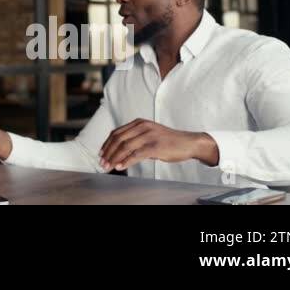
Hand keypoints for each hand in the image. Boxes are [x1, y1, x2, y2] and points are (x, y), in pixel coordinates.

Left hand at [99, 119, 218, 171]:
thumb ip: (135, 139)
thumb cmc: (168, 141)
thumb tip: (118, 152)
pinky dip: (126, 161)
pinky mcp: (155, 146)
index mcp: (139, 123)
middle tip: (102, 163)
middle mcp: (143, 126)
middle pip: (118, 139)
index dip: (106, 144)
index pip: (117, 133)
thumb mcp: (149, 135)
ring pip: (125, 147)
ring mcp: (149, 136)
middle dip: (108, 152)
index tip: (101, 154)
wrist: (188, 143)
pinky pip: (136, 154)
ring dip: (114, 158)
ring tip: (108, 167)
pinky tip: (120, 167)